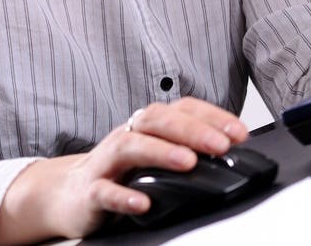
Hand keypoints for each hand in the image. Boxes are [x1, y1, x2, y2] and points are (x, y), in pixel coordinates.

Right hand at [0, 97, 248, 244]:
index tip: (240, 132)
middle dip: (193, 130)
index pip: (183, 109)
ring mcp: (108, 161)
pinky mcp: (90, 190)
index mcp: (149, 124)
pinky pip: (105, 190)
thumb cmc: (122, 171)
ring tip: (189, 162)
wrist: (70, 192)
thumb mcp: (156, 154)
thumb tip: (230, 150)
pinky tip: (144, 202)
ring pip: (132, 146)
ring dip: (162, 152)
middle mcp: (129, 134)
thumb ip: (186, 148)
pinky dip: (124, 195)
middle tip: (222, 145)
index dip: (212, 116)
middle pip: (159, 121)